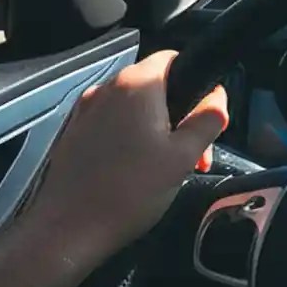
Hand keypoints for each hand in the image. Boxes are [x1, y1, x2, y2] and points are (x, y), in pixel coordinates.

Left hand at [0, 51, 227, 286]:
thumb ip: (208, 119)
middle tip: (192, 154)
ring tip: (164, 167)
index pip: (173, 58)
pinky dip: (129, 137)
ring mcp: (85, 109)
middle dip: (179, 113)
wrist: (68, 228)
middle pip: (154, 85)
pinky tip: (134, 170)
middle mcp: (107, 88)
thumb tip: (218, 97)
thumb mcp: (184, 156)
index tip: (205, 117)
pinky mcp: (73, 132)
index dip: (196, 82)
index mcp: (136, 85)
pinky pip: (112, 122)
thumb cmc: (131, 191)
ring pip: (133, 107)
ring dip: (155, 128)